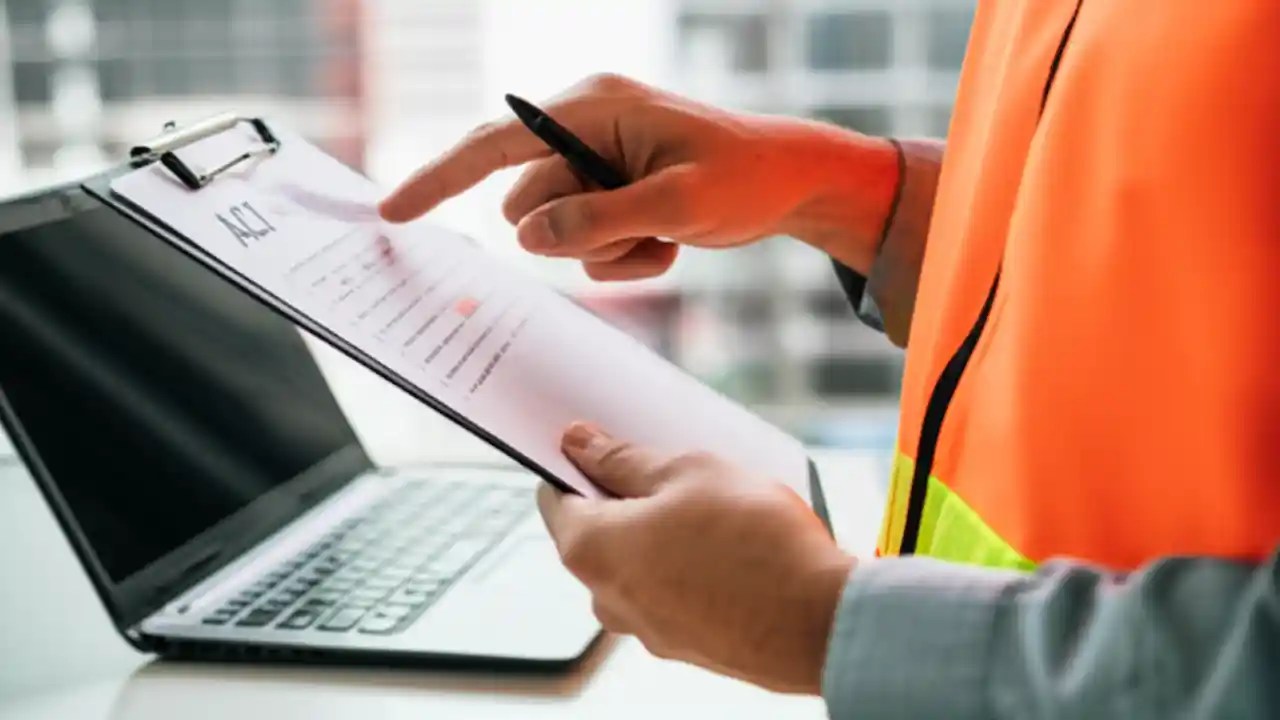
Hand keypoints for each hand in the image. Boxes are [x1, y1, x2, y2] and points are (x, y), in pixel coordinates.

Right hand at [380, 74, 898, 279]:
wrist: (791, 184)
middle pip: (526, 205)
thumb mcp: (674, 203)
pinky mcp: (611, 197)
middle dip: (576, 231)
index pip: (493, 145)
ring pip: (557, 237)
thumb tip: (526, 236)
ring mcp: (597, 167)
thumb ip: (596, 220)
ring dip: (609, 250)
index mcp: (591, 108)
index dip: (438, 179)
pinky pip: (588, 250)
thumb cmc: (744, 177)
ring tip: (664, 232)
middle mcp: (584, 131)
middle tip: (640, 227)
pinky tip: (670, 241)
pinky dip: (627, 259)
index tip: (392, 211)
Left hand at [537, 422, 854, 693]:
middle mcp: (606, 598)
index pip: (555, 496)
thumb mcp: (687, 472)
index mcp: (590, 550)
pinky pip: (673, 593)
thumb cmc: (753, 542)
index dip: (578, 463)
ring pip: (639, 564)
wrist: (820, 624)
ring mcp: (646, 629)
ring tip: (716, 507)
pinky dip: (690, 568)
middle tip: (675, 468)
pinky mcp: (686, 646)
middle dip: (629, 497)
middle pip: (598, 532)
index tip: (603, 443)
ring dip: (665, 533)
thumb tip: (580, 445)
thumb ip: (624, 459)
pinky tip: (732, 547)